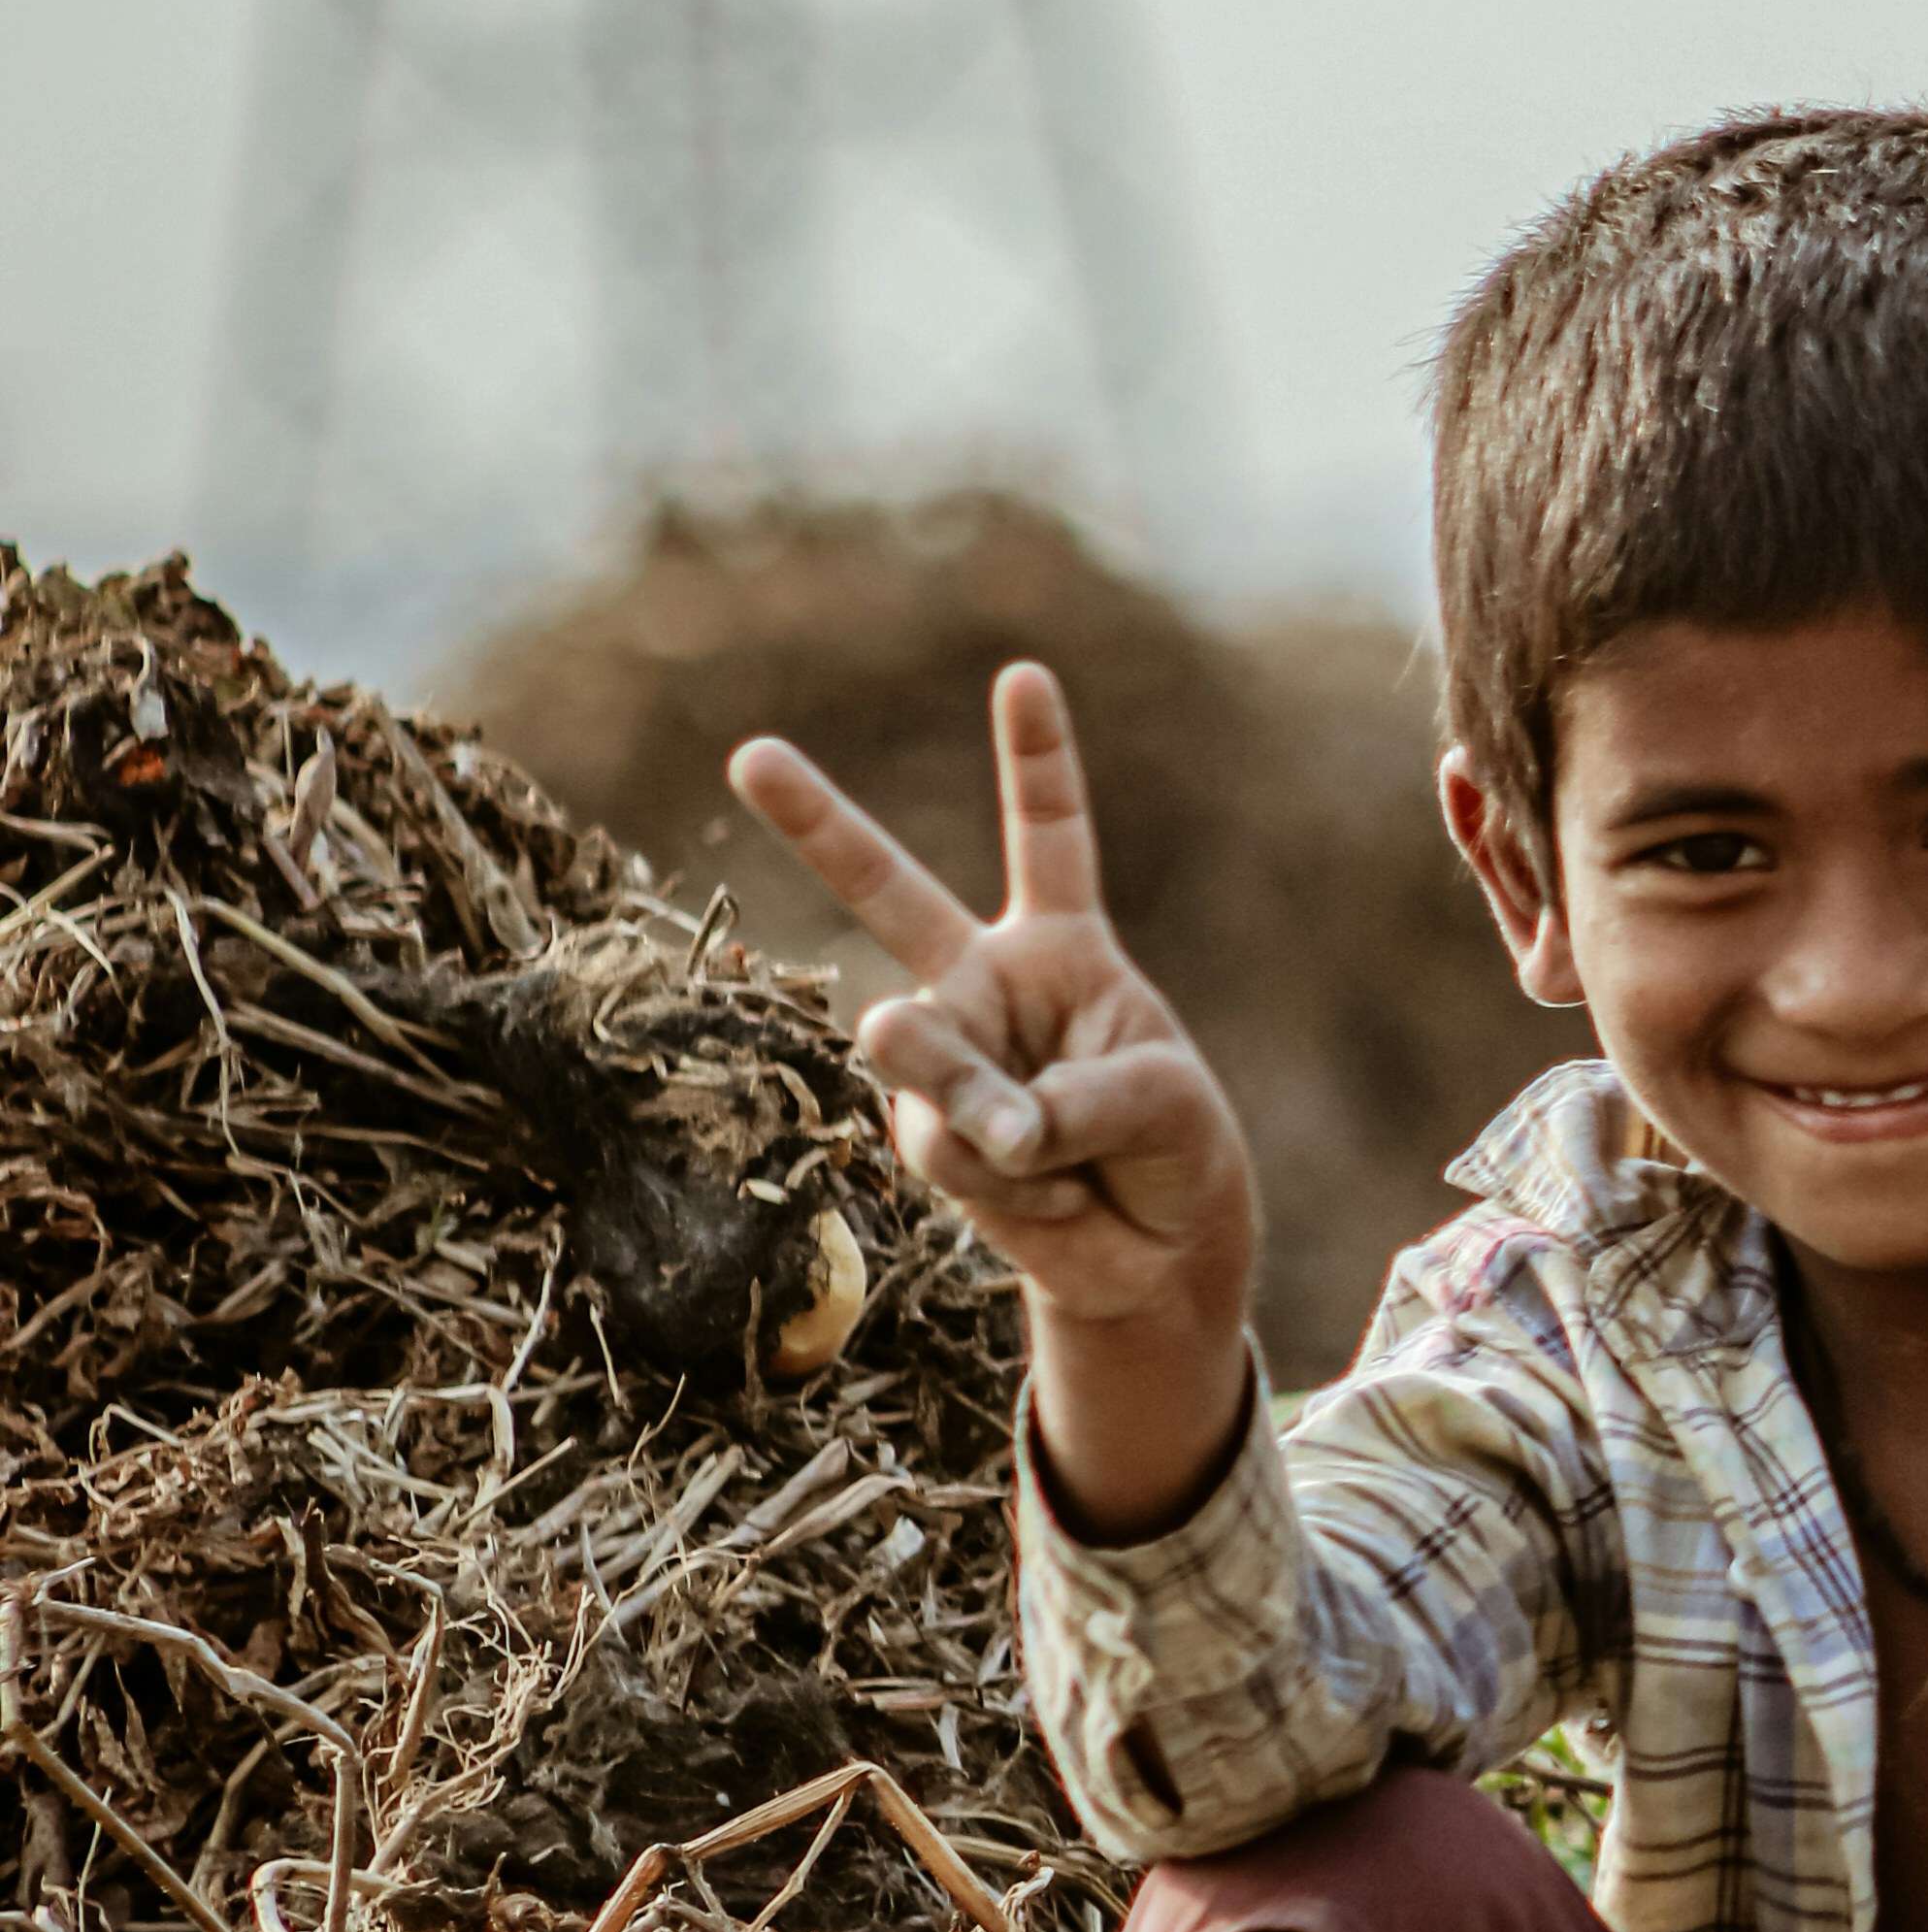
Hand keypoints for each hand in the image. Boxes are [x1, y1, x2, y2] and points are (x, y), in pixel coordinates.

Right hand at [727, 666, 1258, 1522]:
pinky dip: (1006, 1180)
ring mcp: (946, 1058)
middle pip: (888, 890)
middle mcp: (987, 986)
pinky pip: (946, 1145)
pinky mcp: (927, 1136)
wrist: (1150, 1256)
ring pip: (928, 1057)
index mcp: (1062, 946)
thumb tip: (972, 1125)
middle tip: (751, 753)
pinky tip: (1042, 1193)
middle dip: (815, 819)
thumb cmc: (1172, 1151)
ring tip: (1049, 1152)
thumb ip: (1071, 1101)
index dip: (1035, 759)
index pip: (1046, 836)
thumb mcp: (1161, 1106)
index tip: (1025, 676)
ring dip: (990, 1114)